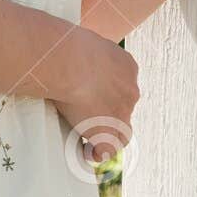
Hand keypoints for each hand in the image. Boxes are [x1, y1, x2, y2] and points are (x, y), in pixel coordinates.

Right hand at [52, 27, 139, 163]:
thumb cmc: (68, 47)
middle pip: (124, 109)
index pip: (124, 87)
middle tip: (90, 117)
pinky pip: (106, 150)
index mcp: (127, 66)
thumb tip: (66, 56)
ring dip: (106, 135)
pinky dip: (96, 152)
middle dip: (110, 114)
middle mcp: (130, 90)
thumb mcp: (83, 44)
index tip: (96, 97)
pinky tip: (86, 152)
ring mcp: (123, 113)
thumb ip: (85, 55)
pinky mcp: (109, 132)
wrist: (69, 63)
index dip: (110, 95)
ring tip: (89, 139)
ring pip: (121, 132)